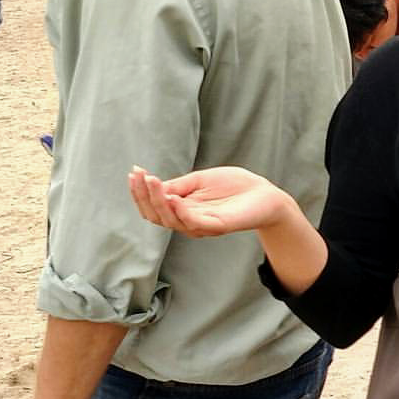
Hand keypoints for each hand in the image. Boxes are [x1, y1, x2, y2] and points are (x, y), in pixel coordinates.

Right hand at [128, 166, 290, 236]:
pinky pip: (194, 222)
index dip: (140, 192)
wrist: (265, 194)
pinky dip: (180, 211)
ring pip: (171, 220)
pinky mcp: (218, 226)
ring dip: (158, 201)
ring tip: (152, 181)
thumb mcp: (200, 180)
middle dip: (144, 196)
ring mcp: (203, 226)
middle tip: (140, 176)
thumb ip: (178, 185)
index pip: (153, 208)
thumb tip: (150, 183)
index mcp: (182, 210)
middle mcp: (188, 221)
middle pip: (156, 216)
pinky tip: (172, 197)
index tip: (133, 172)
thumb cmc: (234, 186)